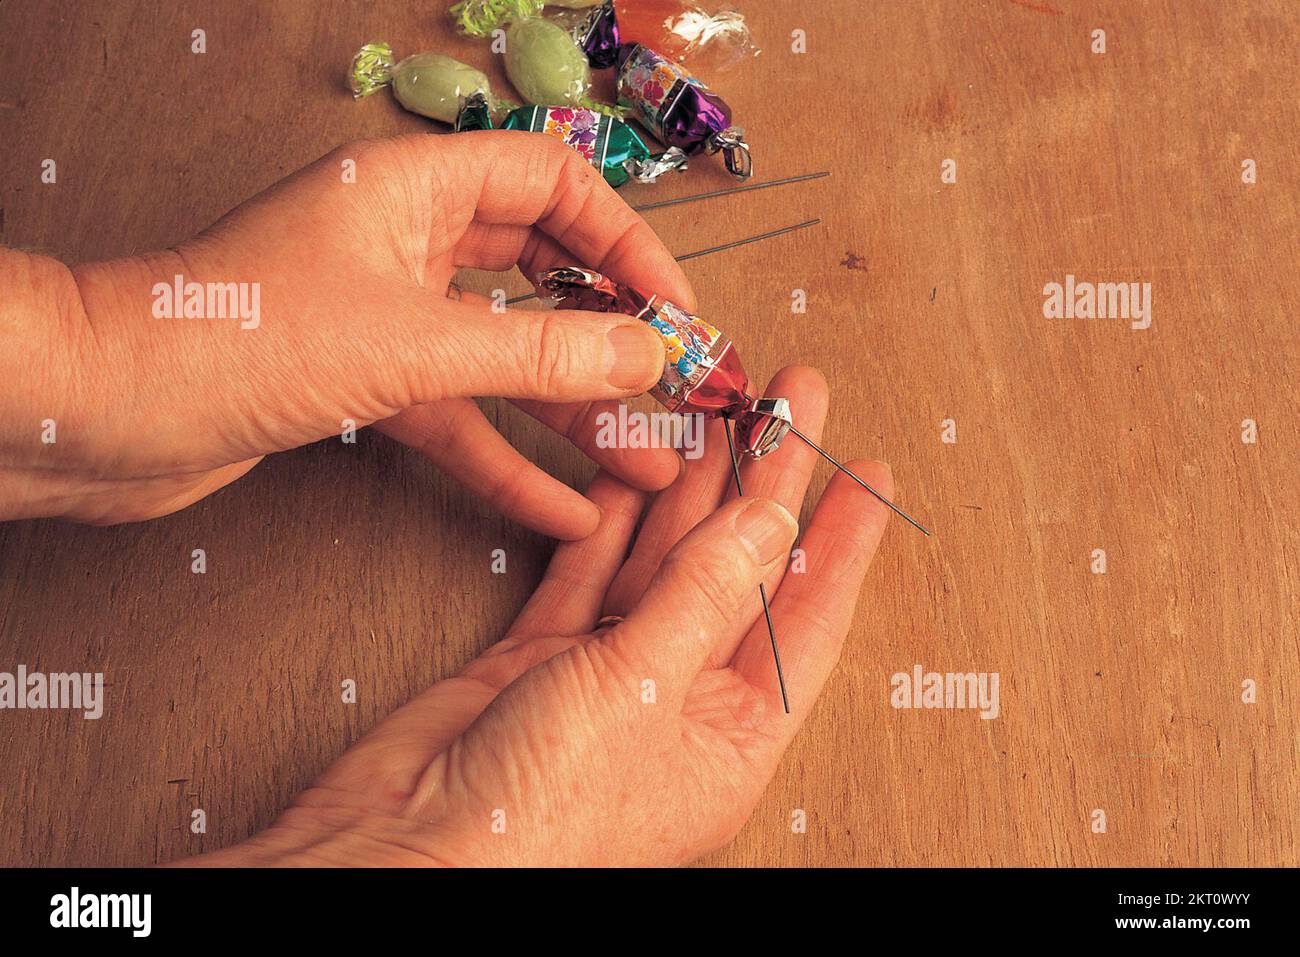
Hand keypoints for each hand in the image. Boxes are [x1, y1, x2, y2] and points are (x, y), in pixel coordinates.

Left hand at [3, 132, 692, 530]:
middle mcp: (405, 242)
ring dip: (573, 411)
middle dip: (611, 339)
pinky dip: (508, 459)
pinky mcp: (364, 385)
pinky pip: (458, 418)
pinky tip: (563, 509)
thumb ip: (537, 354)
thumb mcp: (411, 343)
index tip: (673, 310)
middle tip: (677, 392)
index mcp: (414, 187)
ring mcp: (386, 316)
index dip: (625, 240)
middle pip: (539, 277)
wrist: (105, 413)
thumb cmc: (234, 338)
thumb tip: (645, 352)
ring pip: (504, 358)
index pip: (552, 184)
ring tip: (646, 464)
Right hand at [181, 367, 893, 866]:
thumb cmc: (535, 818)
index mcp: (731, 739)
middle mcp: (678, 704)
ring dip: (686, 490)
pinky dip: (608, 522)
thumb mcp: (642, 690)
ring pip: (661, 562)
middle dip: (763, 487)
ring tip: (715, 415)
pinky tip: (634, 470)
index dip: (840, 540)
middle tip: (789, 406)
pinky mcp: (542, 658)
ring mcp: (608, 677)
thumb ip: (704, 595)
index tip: (867, 471)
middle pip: (736, 573)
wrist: (410, 850)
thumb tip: (768, 522)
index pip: (807, 619)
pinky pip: (589, 573)